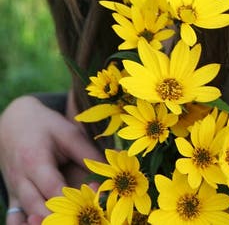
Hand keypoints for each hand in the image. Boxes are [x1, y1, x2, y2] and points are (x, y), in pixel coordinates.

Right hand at [0, 96, 102, 223]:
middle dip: (56, 217)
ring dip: (40, 223)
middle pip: (36, 207)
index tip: (91, 200)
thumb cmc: (44, 126)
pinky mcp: (12, 198)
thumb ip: (85, 152)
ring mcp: (14, 191)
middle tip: (79, 219)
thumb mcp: (66, 132)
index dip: (71, 197)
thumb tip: (107, 169)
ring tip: (61, 224)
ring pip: (22, 217)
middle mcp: (21, 179)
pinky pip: (13, 219)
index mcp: (36, 160)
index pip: (52, 187)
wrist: (13, 123)